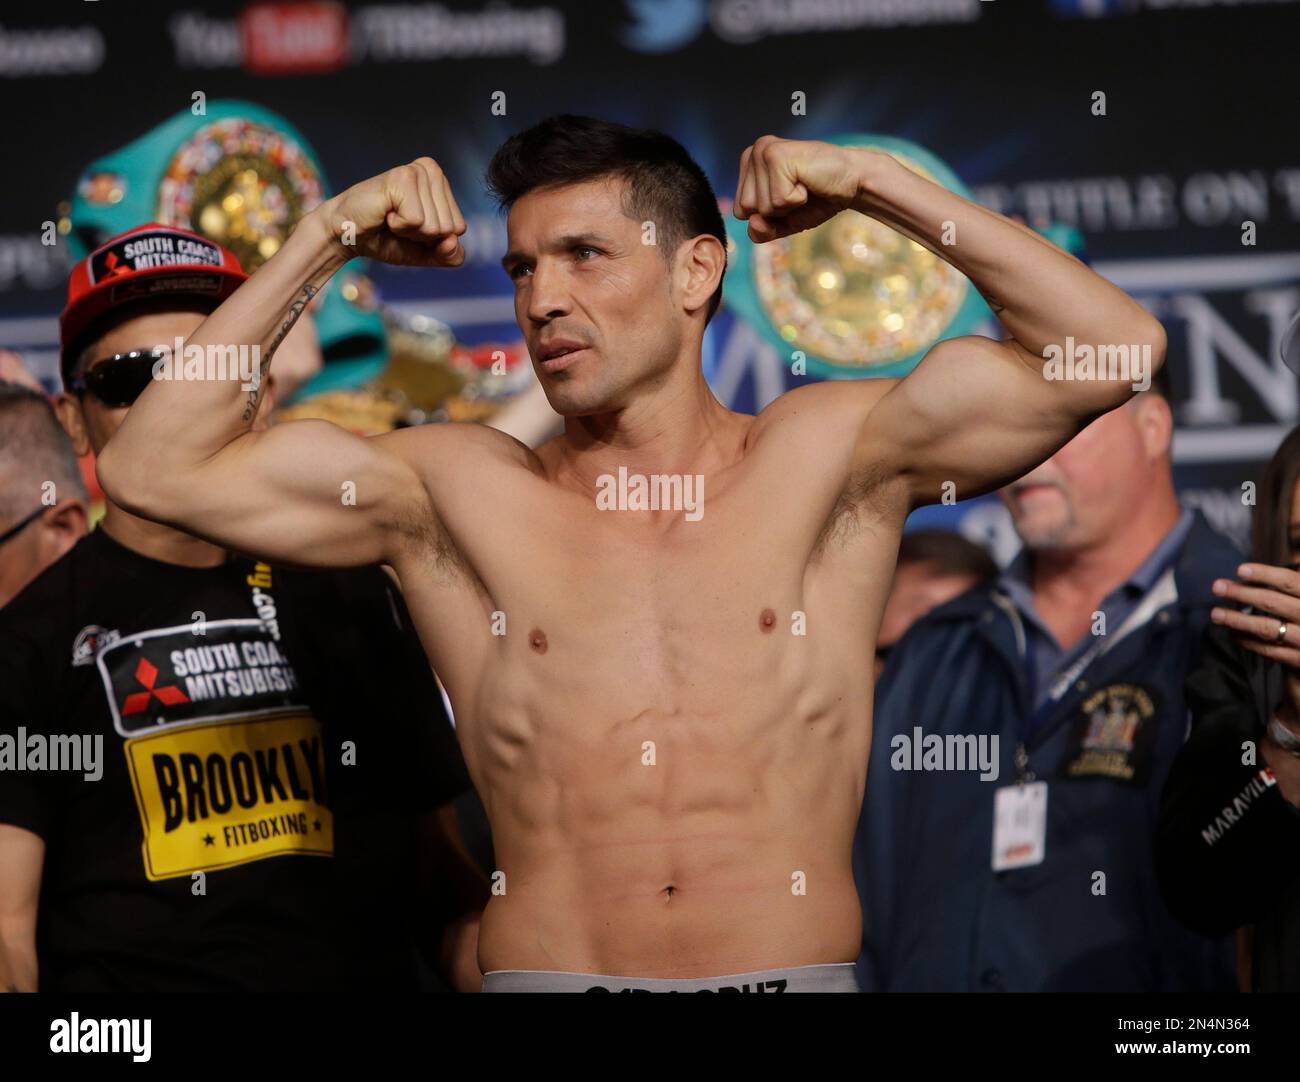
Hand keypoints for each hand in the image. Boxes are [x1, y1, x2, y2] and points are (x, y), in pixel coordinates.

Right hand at [316, 157, 465, 267]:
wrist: (347, 234)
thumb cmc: (385, 238)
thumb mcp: (425, 252)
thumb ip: (449, 255)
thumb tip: (452, 241)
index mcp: (441, 183)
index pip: (459, 228)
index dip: (433, 239)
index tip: (410, 227)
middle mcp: (432, 171)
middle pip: (450, 227)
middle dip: (422, 236)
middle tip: (398, 222)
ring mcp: (418, 171)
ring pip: (435, 225)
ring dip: (410, 231)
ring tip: (391, 217)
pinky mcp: (402, 177)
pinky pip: (417, 221)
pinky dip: (399, 226)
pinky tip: (385, 213)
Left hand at [732, 136, 874, 242]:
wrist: (852, 182)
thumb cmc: (818, 199)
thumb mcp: (784, 222)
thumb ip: (763, 231)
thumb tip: (753, 222)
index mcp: (749, 165)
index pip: (741, 212)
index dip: (769, 215)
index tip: (790, 196)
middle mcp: (752, 152)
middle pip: (746, 209)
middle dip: (776, 211)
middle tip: (799, 190)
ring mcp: (762, 151)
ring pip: (760, 207)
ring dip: (787, 205)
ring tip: (803, 185)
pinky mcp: (775, 156)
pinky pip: (777, 201)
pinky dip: (796, 199)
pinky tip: (807, 182)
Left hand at [1211, 562, 1299, 714]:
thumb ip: (1295, 584)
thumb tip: (1286, 560)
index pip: (1290, 581)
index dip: (1265, 574)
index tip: (1240, 570)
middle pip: (1272, 603)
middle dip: (1241, 593)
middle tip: (1217, 587)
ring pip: (1267, 628)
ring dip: (1238, 620)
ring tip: (1216, 614)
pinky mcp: (1299, 660)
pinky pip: (1269, 651)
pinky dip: (1248, 642)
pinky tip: (1233, 635)